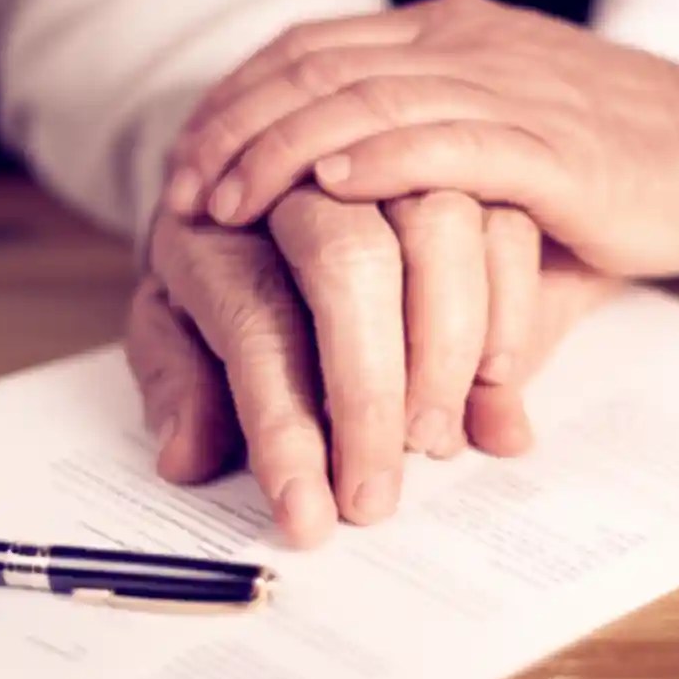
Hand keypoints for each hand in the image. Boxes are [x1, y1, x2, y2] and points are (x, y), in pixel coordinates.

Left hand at [124, 185, 539, 547]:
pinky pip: (501, 225)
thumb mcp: (168, 326)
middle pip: (350, 262)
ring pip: (440, 226)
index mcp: (213, 232)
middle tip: (379, 495)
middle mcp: (300, 182)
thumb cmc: (214, 272)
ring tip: (439, 442)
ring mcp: (384, 164)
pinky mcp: (453, 167)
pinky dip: (509, 307)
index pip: (256, 328)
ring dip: (449, 346)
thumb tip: (186, 457)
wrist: (256, 170)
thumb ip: (180, 385)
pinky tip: (493, 380)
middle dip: (373, 390)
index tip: (307, 514)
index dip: (285, 427)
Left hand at [165, 0, 678, 279]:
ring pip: (367, 100)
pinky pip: (449, 143)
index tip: (190, 155)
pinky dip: (381, 162)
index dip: (238, 99)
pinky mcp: (553, 146)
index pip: (312, 48)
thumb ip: (420, 172)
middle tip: (182, 190)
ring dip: (282, 151)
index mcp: (448, 36)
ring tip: (223, 202)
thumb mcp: (499, 154)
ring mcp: (509, 88)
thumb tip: (335, 231)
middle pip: (318, 68)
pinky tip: (326, 190)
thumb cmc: (607, 170)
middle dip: (236, 127)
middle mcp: (467, 45)